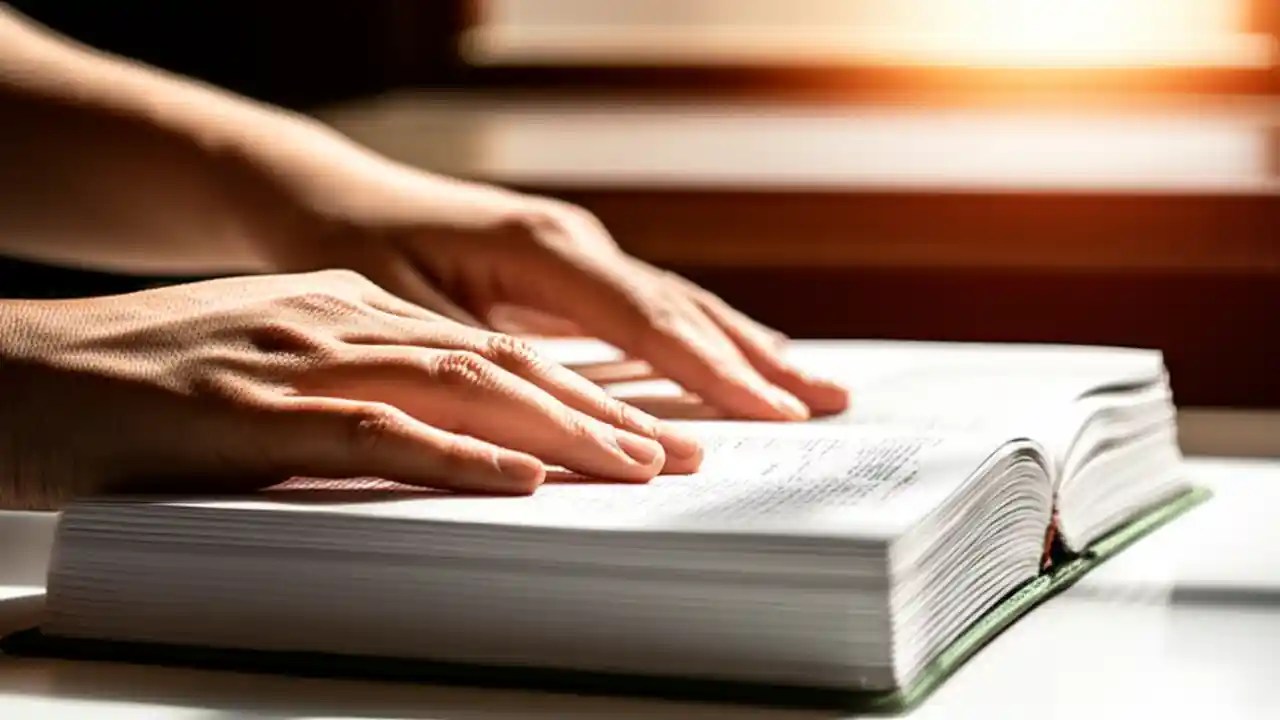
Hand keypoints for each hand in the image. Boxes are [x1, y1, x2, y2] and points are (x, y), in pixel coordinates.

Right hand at [0, 270, 701, 510]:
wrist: (14, 374)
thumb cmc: (139, 385)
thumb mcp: (272, 374)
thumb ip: (354, 399)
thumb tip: (442, 443)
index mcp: (347, 313)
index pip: (488, 349)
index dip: (578, 392)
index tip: (644, 431)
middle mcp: (337, 322)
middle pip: (497, 364)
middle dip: (597, 412)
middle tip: (672, 452)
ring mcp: (296, 359)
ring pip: (458, 387)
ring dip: (556, 430)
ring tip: (630, 466)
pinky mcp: (249, 409)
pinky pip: (373, 429)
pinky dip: (454, 456)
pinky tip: (514, 479)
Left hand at [268, 190, 849, 421]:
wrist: (328, 198)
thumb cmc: (351, 249)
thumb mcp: (397, 310)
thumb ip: (475, 358)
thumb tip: (549, 413)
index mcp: (538, 248)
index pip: (644, 318)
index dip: (709, 370)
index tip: (769, 412)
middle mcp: (572, 241)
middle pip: (682, 307)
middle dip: (755, 360)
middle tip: (827, 404)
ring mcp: (578, 250)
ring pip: (679, 302)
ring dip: (747, 346)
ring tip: (815, 384)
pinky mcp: (573, 268)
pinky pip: (655, 305)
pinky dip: (706, 336)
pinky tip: (743, 356)